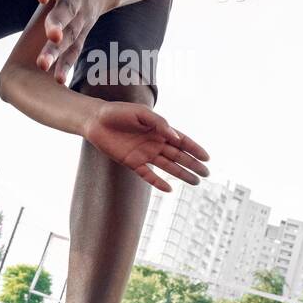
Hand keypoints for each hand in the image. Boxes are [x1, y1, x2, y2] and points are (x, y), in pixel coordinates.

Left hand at [0, 0, 108, 84]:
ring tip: (43, 65)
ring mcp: (82, 17)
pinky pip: (76, 50)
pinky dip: (68, 64)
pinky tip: (58, 79)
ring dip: (58, 50)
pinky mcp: (83, 33)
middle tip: (52, 35)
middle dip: (59, 23)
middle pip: (68, 11)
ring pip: (71, 35)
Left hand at [83, 102, 209, 192]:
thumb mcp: (141, 113)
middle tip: (206, 174)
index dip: (195, 149)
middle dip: (193, 164)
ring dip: (181, 174)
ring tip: (196, 182)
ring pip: (167, 167)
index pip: (182, 141)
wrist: (95, 120)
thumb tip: (175, 137)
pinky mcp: (132, 162)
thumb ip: (159, 123)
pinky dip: (158, 182)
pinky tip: (169, 190)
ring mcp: (144, 154)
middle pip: (178, 156)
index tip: (207, 158)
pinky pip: (148, 175)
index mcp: (159, 130)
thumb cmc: (118, 112)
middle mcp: (154, 143)